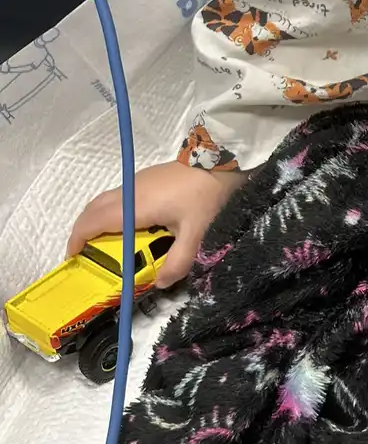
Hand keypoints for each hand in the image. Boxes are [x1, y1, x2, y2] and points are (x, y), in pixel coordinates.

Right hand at [66, 160, 246, 287]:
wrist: (219, 159)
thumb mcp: (196, 234)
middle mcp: (129, 192)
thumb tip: (162, 284)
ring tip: (101, 242)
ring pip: (103, 200)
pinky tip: (125, 226)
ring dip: (94, 219)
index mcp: (134, 207)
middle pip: (92, 209)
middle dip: (81, 231)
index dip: (77, 239)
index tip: (72, 257)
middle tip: (83, 253)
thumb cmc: (205, 197)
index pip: (93, 222)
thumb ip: (178, 261)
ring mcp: (137, 182)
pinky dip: (108, 211)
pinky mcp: (146, 178)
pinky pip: (116, 195)